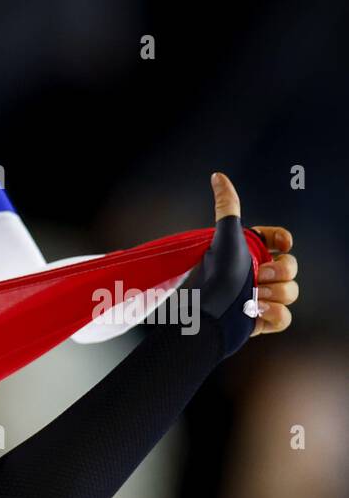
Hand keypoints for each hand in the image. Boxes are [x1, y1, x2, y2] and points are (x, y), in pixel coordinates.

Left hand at [210, 172, 296, 337]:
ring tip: (253, 299)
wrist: (205, 318)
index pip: (278, 241)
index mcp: (248, 253)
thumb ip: (227, 207)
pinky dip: (275, 315)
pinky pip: (284, 318)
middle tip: (259, 277)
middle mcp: (254, 274)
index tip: (282, 244)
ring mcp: (258, 298)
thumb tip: (218, 176)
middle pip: (290, 267)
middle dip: (281, 271)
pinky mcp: (259, 321)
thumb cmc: (215, 275)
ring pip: (290, 292)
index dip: (283, 241)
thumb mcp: (224, 238)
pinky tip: (257, 312)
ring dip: (276, 294)